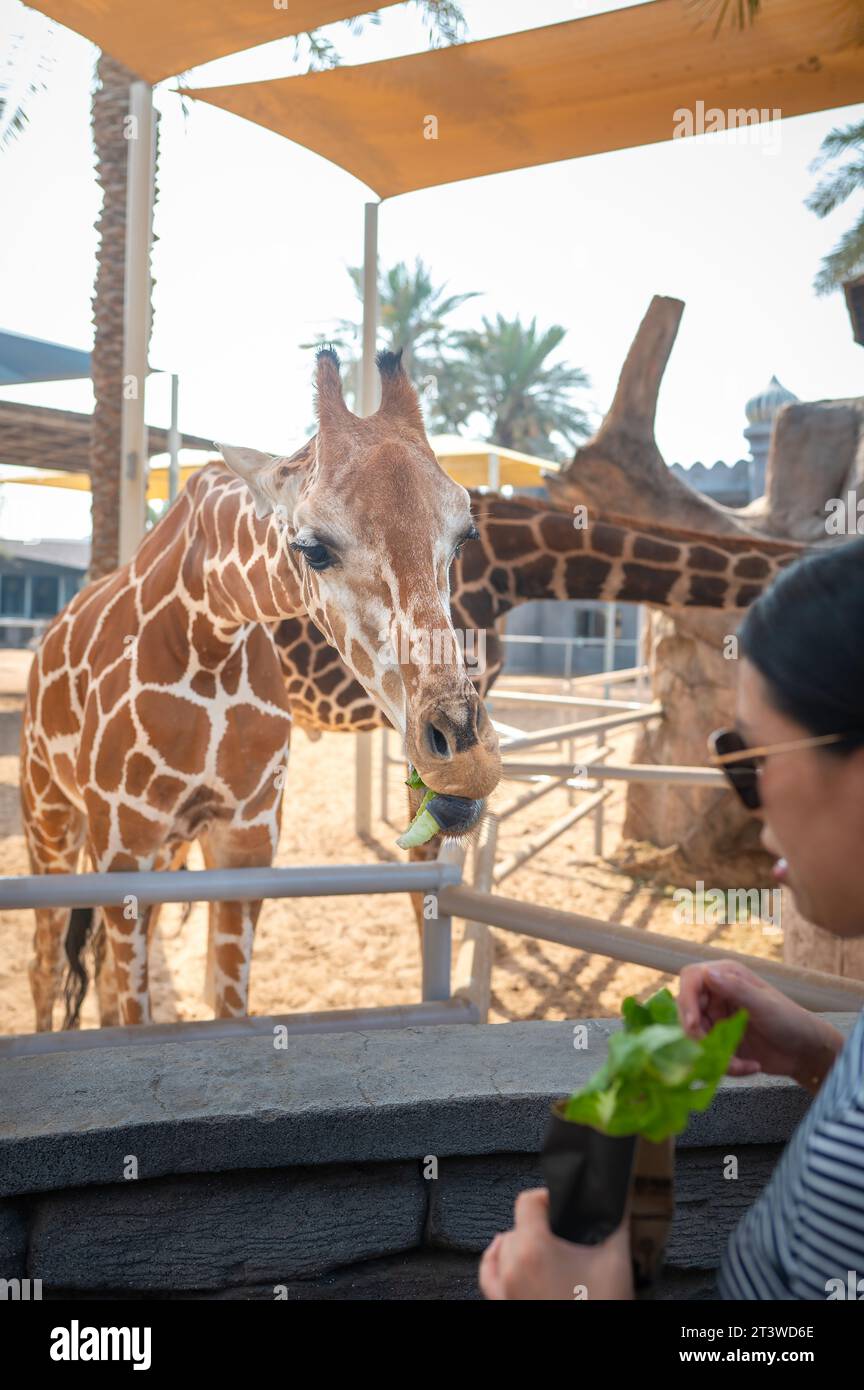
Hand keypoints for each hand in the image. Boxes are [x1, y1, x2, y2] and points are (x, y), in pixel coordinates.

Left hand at [478, 1189, 632, 1300]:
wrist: (595, 1365)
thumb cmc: (600, 1307)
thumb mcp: (615, 1261)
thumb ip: (618, 1222)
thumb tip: (622, 1201)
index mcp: (532, 1250)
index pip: (527, 1202)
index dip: (548, 1196)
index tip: (562, 1203)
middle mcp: (510, 1270)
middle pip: (516, 1227)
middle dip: (539, 1225)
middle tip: (564, 1232)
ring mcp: (504, 1293)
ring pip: (501, 1253)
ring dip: (517, 1244)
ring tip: (541, 1246)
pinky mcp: (505, 1308)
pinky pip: (490, 1281)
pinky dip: (498, 1267)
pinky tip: (512, 1266)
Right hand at [678, 959, 844, 1091]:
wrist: (805, 1052)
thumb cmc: (791, 1020)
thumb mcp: (764, 1005)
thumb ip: (735, 989)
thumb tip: (707, 973)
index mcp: (726, 976)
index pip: (691, 978)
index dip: (686, 999)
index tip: (693, 1024)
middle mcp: (716, 995)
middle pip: (687, 1011)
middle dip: (699, 1036)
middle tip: (717, 1053)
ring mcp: (716, 1019)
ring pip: (696, 1037)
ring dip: (716, 1055)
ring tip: (741, 1065)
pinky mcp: (719, 1041)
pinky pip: (709, 1054)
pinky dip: (725, 1065)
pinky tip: (749, 1066)